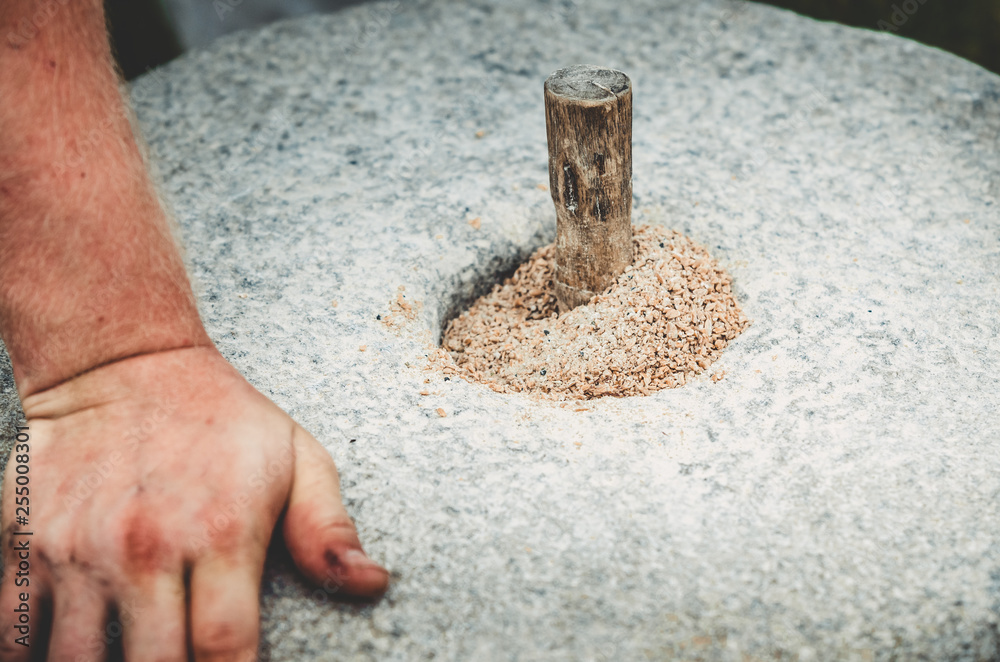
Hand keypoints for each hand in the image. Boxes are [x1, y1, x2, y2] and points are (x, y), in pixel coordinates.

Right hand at [0, 346, 387, 660]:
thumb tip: (373, 584)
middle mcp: (147, 549)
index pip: (225, 651)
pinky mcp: (23, 544)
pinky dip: (33, 653)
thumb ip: (329, 531)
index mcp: (222, 534)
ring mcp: (79, 550)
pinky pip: (12, 632)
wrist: (124, 362)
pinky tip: (69, 649)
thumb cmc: (223, 417)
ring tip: (130, 657)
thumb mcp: (298, 458)